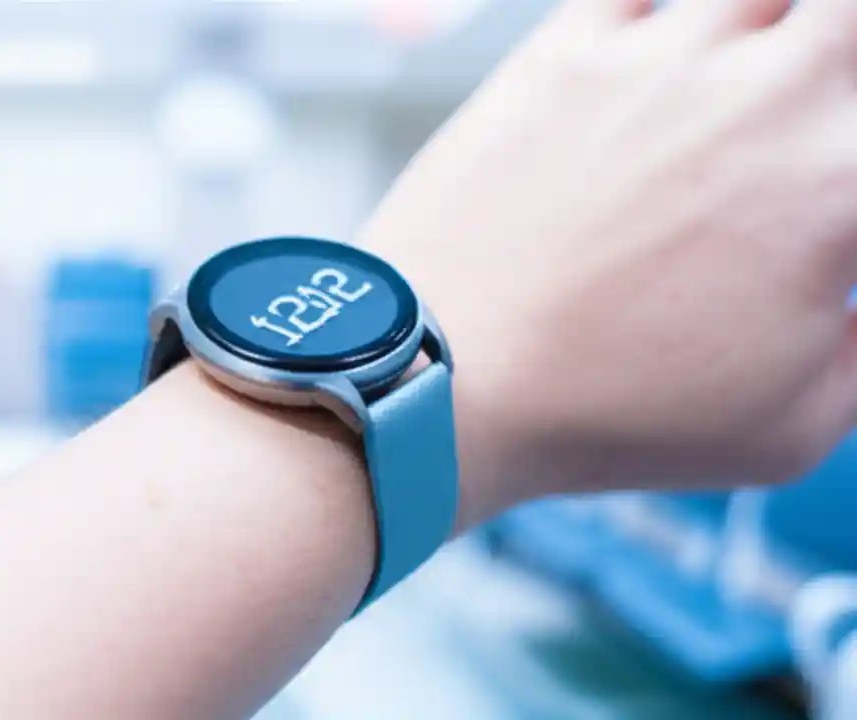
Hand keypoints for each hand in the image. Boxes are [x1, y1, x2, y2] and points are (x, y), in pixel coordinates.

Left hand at [364, 0, 856, 523]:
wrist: (448, 381)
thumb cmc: (611, 415)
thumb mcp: (793, 423)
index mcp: (839, 178)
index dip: (847, 153)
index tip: (824, 202)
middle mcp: (765, 92)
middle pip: (842, 21)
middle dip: (833, 60)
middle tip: (801, 118)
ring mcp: (660, 59)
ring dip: (766, 29)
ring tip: (734, 93)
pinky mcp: (567, 50)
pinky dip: (657, 11)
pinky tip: (659, 56)